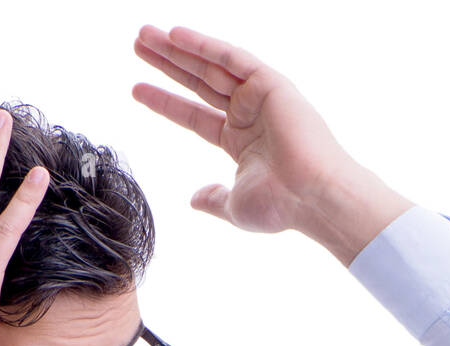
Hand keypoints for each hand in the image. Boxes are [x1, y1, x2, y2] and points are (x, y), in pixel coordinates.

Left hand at [132, 24, 412, 264]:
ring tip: (145, 35)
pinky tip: (175, 35)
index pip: (193, 115)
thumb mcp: (235, 206)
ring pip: (210, 66)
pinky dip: (204, 45)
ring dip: (177, 49)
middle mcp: (248, 115)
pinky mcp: (271, 85)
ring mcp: (259, 98)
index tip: (137, 90)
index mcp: (239, 141)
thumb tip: (194, 199)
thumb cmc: (281, 207)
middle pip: (198, 82)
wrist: (312, 198)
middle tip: (138, 43)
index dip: (165, 102)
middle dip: (167, 64)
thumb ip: (214, 199)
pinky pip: (232, 58)